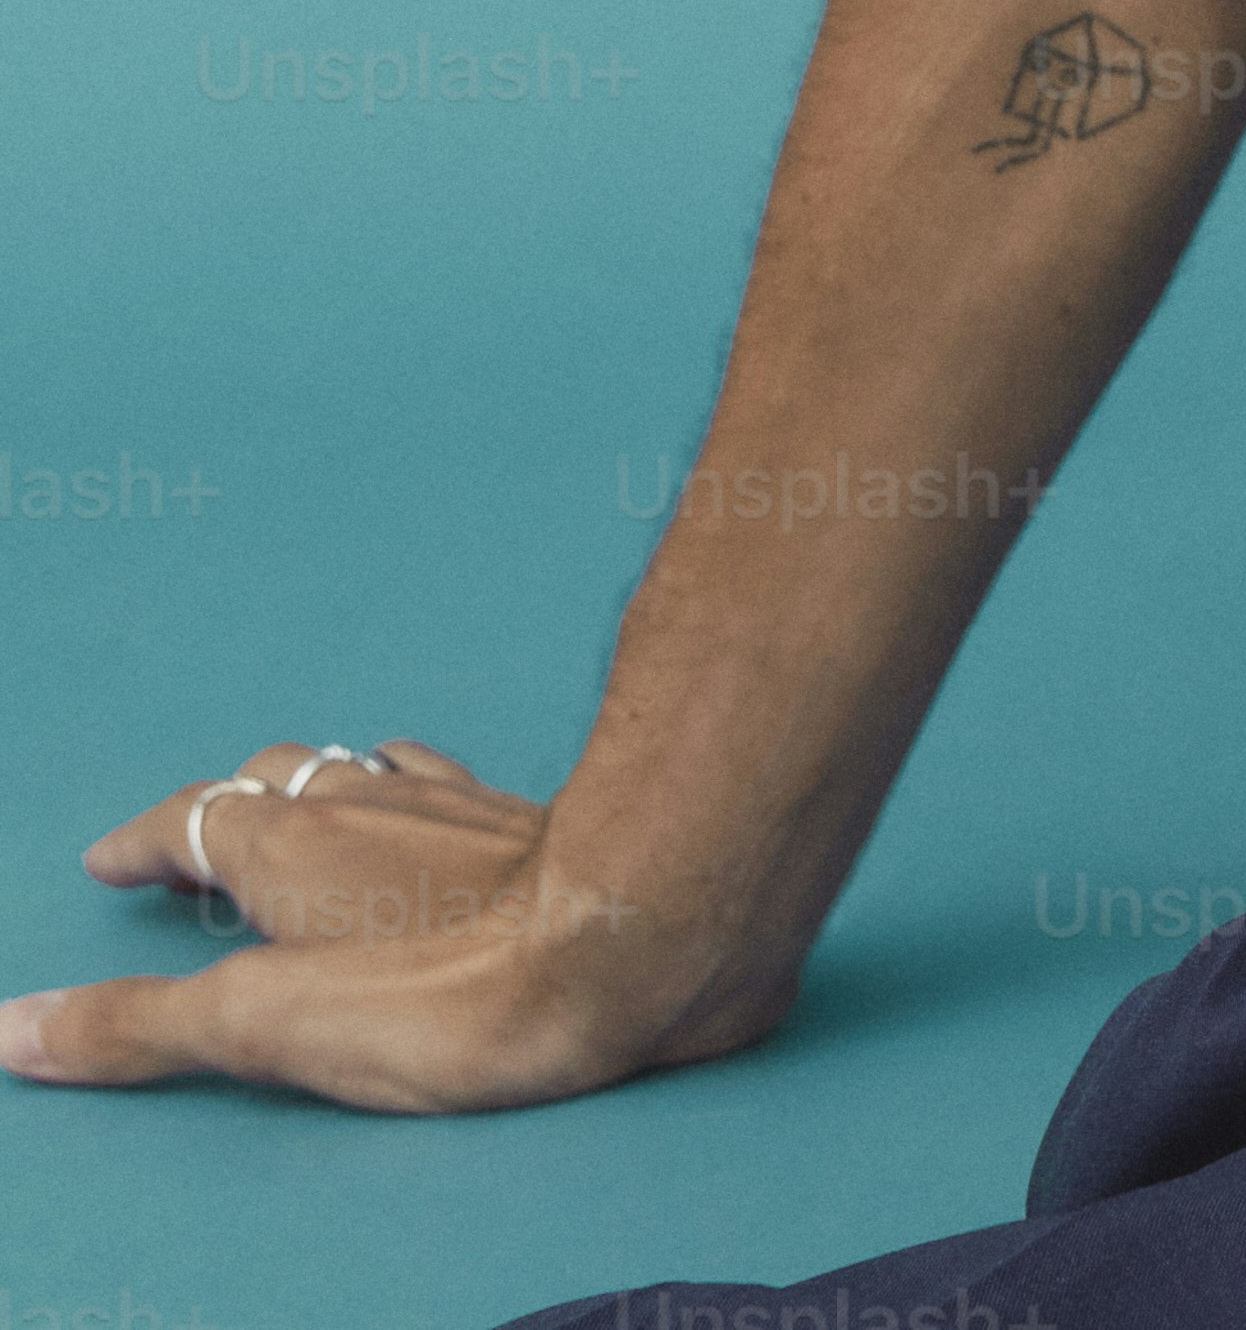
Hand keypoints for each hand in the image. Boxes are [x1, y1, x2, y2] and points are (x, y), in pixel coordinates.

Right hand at [0, 739, 779, 1113]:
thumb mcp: (263, 1028)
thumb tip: (12, 1029)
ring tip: (304, 810)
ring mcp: (454, 803)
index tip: (113, 859)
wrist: (631, 935)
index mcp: (292, 846)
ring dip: (322, 788)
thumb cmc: (447, 990)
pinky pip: (449, 781)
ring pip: (366, 769)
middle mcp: (368, 802)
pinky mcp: (528, 820)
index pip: (194, 820)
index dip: (148, 842)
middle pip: (277, 779)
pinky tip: (433, 797)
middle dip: (227, 809)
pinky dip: (413, 786)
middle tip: (198, 844)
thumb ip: (140, 1030)